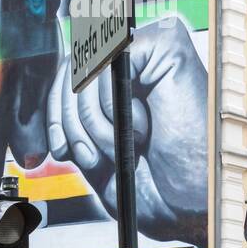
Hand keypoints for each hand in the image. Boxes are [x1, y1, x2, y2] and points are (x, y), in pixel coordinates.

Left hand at [48, 17, 207, 247]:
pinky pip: (110, 64)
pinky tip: (143, 129)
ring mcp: (150, 48)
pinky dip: (114, 109)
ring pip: (86, 68)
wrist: (190, 204)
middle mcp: (136, 60)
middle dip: (71, 124)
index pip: (69, 74)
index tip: (62, 149)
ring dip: (94, 124)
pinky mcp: (166, 43)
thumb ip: (75, 123)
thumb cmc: (155, 188)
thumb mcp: (97, 156)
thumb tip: (57, 90)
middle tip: (94, 156)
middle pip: (72, 68)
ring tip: (127, 146)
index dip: (55, 114)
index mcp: (122, 82)